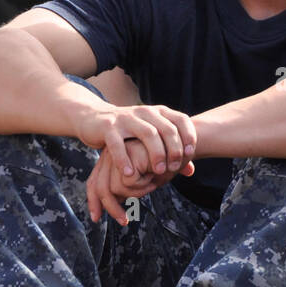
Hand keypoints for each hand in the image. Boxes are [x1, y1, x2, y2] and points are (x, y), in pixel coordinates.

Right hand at [73, 104, 195, 179]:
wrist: (94, 118)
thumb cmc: (129, 133)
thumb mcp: (150, 138)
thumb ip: (170, 153)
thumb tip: (191, 171)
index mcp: (157, 112)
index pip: (181, 119)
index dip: (189, 136)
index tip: (189, 154)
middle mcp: (144, 112)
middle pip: (166, 129)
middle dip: (173, 150)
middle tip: (172, 168)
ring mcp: (126, 118)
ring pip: (147, 133)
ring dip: (155, 154)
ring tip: (157, 172)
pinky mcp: (108, 127)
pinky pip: (118, 144)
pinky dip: (125, 160)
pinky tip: (130, 174)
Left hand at [85, 139, 193, 225]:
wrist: (182, 145)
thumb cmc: (165, 162)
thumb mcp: (145, 177)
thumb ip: (130, 187)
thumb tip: (117, 201)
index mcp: (112, 159)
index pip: (95, 182)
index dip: (93, 201)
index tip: (95, 218)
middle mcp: (111, 154)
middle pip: (99, 187)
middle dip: (111, 209)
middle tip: (124, 221)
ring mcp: (119, 151)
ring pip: (114, 188)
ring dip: (136, 193)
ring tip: (153, 183)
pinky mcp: (128, 151)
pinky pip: (128, 182)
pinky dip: (143, 184)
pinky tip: (155, 175)